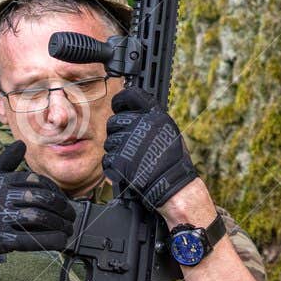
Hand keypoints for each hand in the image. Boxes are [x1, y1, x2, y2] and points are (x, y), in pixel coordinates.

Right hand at [0, 141, 76, 270]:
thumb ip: (6, 162)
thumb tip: (21, 143)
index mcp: (0, 182)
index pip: (36, 181)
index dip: (54, 190)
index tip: (63, 199)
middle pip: (41, 199)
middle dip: (62, 207)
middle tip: (71, 215)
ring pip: (38, 217)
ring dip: (59, 224)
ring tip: (68, 228)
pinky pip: (31, 240)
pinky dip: (50, 240)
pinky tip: (60, 241)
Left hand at [102, 85, 198, 207]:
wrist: (172, 185)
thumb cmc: (172, 160)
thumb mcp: (167, 130)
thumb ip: (149, 118)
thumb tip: (131, 108)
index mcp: (154, 115)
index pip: (129, 96)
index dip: (121, 101)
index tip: (120, 106)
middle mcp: (140, 125)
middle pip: (114, 121)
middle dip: (118, 132)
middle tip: (130, 144)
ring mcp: (128, 142)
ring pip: (109, 141)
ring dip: (117, 150)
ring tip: (133, 159)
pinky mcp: (119, 160)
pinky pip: (108, 158)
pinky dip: (114, 166)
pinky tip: (128, 169)